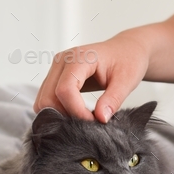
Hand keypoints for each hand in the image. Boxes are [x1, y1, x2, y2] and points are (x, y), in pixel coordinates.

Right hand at [34, 32, 149, 122]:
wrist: (127, 50)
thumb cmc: (128, 60)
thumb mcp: (127, 81)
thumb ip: (113, 99)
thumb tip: (101, 118)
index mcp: (79, 58)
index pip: (65, 90)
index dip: (76, 111)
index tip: (94, 121)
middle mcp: (62, 61)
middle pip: (49, 97)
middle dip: (66, 115)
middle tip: (88, 123)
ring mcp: (57, 69)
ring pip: (45, 100)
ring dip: (61, 114)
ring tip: (85, 118)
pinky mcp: (56, 77)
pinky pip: (48, 98)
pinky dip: (59, 110)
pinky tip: (78, 113)